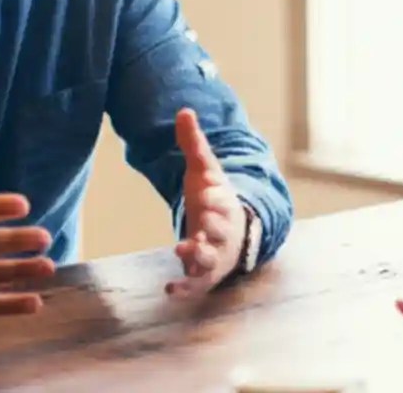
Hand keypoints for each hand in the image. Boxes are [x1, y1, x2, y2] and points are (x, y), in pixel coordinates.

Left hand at [164, 108, 246, 297]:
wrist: (233, 233)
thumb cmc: (214, 199)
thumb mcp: (204, 172)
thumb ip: (194, 144)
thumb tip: (184, 110)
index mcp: (223, 204)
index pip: (222, 200)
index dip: (214, 198)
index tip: (206, 193)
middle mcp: (222, 231)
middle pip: (219, 230)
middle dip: (211, 227)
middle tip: (200, 222)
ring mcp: (215, 255)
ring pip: (210, 259)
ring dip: (198, 256)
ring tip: (182, 250)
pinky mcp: (204, 275)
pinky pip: (196, 285)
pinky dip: (185, 289)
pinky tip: (169, 290)